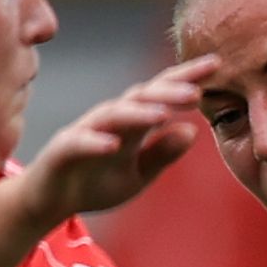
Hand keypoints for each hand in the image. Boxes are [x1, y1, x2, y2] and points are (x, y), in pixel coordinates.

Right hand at [29, 65, 207, 221]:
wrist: (49, 202)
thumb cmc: (95, 183)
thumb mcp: (138, 174)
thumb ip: (163, 153)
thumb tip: (194, 130)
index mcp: (131, 122)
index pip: (162, 93)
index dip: (187, 77)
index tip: (217, 64)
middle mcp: (110, 119)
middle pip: (140, 97)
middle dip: (168, 92)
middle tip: (196, 91)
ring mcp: (85, 131)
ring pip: (113, 115)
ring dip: (137, 113)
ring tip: (162, 114)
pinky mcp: (62, 151)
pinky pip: (79, 143)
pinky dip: (95, 142)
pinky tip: (113, 144)